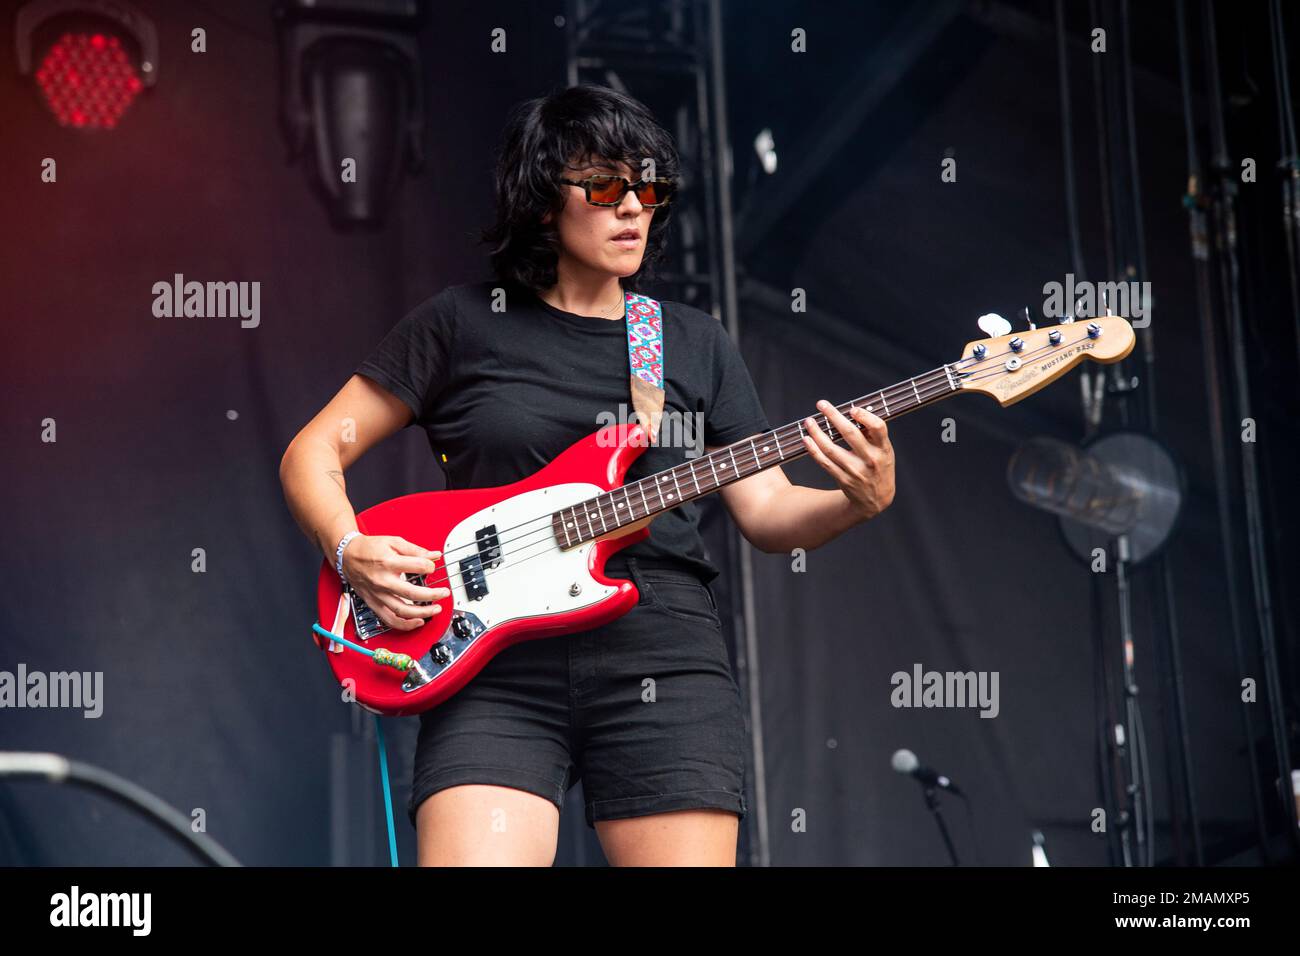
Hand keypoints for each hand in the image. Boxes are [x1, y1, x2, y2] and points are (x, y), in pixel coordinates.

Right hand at [341, 535, 450, 630]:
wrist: (347, 555)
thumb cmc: (369, 548)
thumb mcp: (393, 542)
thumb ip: (415, 550)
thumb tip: (434, 556)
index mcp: (388, 562)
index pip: (417, 567)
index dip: (430, 566)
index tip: (433, 567)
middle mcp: (383, 581)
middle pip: (412, 593)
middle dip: (432, 594)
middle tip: (444, 593)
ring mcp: (378, 594)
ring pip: (402, 610)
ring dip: (422, 613)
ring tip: (436, 609)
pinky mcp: (374, 603)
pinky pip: (390, 619)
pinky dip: (405, 624)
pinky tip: (418, 621)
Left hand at [801, 399, 895, 520]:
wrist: (876, 499)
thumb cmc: (879, 467)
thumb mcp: (885, 451)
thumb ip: (873, 435)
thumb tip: (854, 412)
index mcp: (883, 449)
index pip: (878, 428)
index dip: (865, 416)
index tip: (852, 409)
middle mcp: (870, 459)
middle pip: (850, 434)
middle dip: (833, 416)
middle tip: (821, 405)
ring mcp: (855, 471)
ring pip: (831, 449)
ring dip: (817, 433)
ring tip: (809, 422)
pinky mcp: (843, 479)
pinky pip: (825, 462)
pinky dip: (814, 450)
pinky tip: (807, 440)